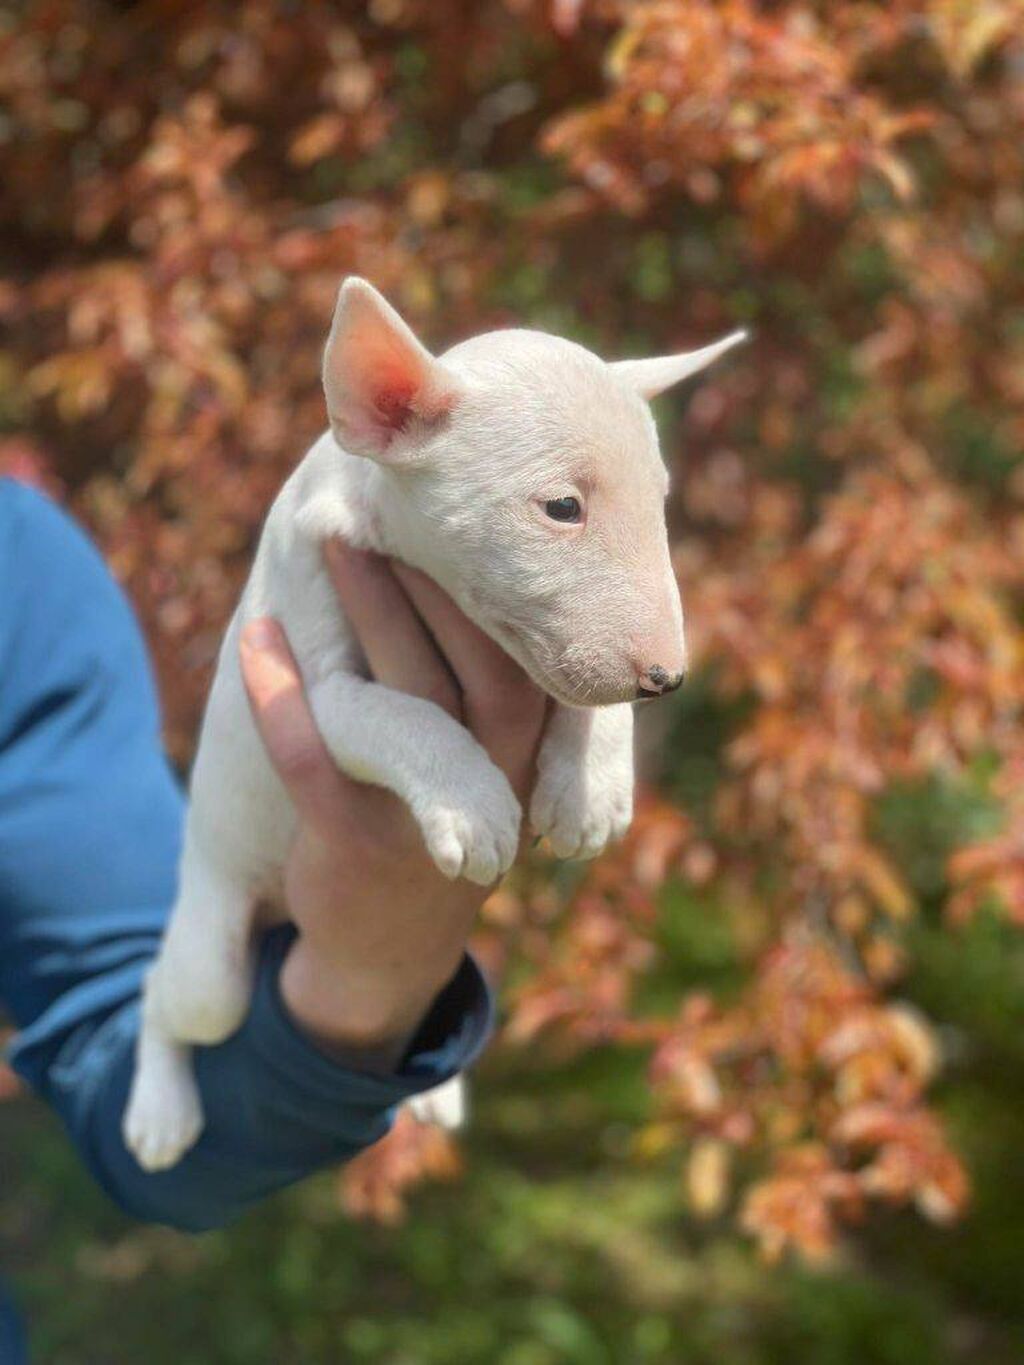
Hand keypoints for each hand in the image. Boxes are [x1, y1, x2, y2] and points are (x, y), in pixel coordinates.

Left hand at [238, 542, 547, 1065]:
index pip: (535, 651)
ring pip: (406, 697)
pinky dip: (280, 692)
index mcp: (541, 750)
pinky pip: (316, 754)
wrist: (391, 947)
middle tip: (390, 498)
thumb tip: (474, 555)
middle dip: (432, 577)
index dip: (496, 576)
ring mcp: (436, 815)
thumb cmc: (447, 813)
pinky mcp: (360, 843)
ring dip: (367, 610)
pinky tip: (257, 636)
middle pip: (477, 662)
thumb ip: (496, 675)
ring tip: (331, 537)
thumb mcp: (495, 753)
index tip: (460, 501)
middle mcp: (502, 780)